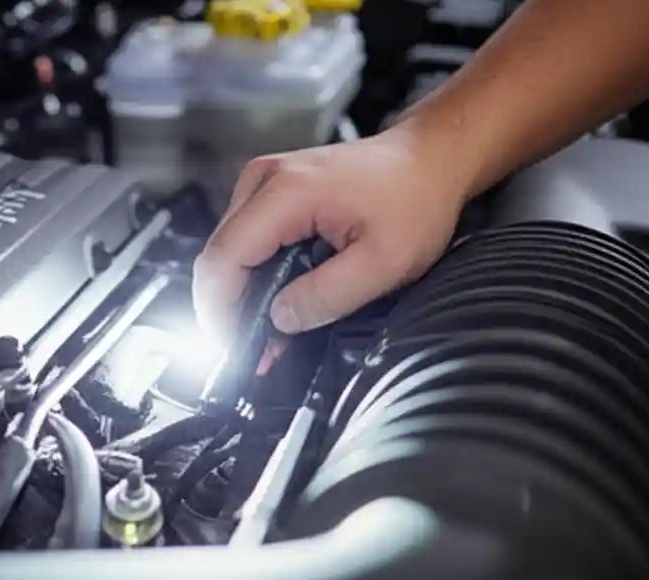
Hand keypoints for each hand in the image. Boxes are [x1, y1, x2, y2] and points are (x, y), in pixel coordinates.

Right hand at [192, 128, 469, 336]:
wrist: (431, 159)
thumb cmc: (416, 199)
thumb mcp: (384, 262)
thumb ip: (327, 296)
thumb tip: (279, 320)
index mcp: (285, 192)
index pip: (223, 259)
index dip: (218, 311)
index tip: (234, 349)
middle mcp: (264, 179)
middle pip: (217, 256)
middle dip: (226, 309)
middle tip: (252, 351)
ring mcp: (264, 182)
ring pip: (226, 250)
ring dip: (238, 295)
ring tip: (267, 333)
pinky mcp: (271, 190)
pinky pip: (244, 240)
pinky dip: (252, 275)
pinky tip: (274, 301)